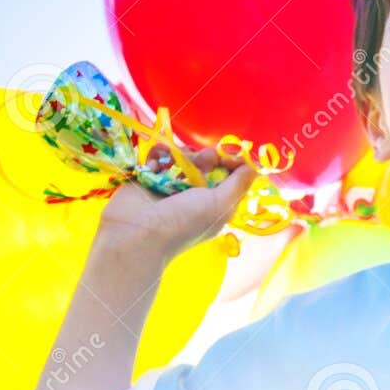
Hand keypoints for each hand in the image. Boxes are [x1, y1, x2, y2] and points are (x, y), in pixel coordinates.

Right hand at [93, 145, 257, 263]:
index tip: (228, 156)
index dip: (231, 162)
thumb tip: (253, 166)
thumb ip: (239, 184)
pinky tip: (156, 165)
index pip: (230, 176)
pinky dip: (158, 156)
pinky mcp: (150, 177)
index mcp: (215, 204)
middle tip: (203, 160)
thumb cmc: (184, 222)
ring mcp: (171, 185)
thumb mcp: (221, 205)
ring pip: (183, 156)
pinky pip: (158, 156)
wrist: (136, 234)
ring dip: (182, 155)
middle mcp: (195, 194)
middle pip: (207, 162)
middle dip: (206, 157)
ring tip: (175, 165)